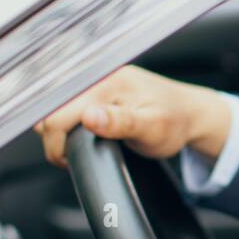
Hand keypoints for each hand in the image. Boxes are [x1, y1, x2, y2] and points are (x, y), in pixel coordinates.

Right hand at [33, 65, 230, 168]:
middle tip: (79, 158)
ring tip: (83, 146)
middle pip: (49, 113)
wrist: (189, 112)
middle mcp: (96, 77)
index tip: (72, 161)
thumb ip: (120, 123)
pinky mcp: (92, 90)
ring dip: (61, 134)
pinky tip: (85, 135)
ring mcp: (93, 82)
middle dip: (57, 141)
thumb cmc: (174, 121)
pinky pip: (65, 110)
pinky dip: (68, 127)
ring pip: (53, 112)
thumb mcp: (152, 128)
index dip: (58, 144)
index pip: (57, 115)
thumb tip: (89, 117)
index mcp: (106, 83)